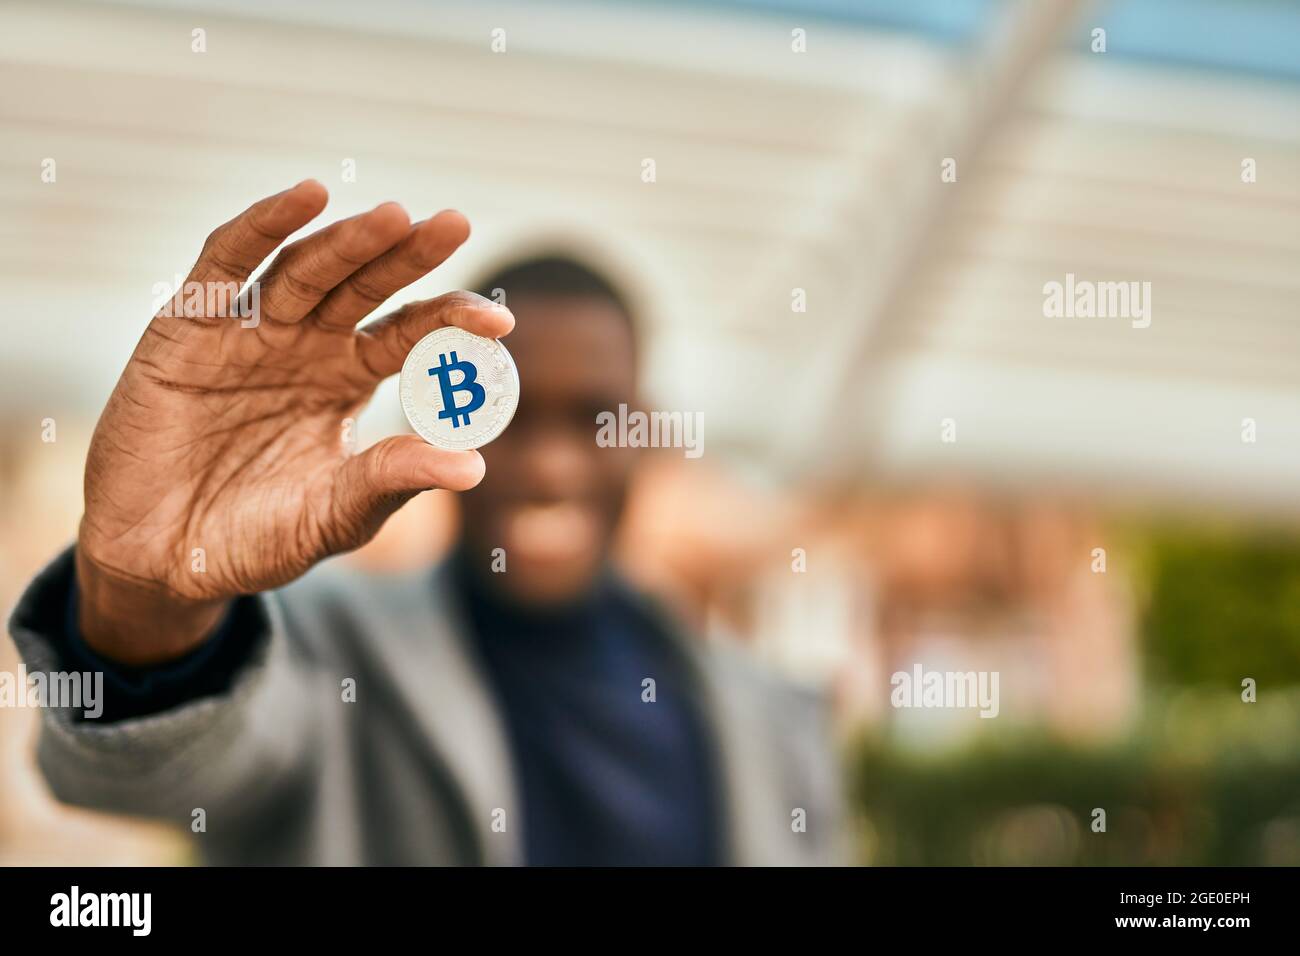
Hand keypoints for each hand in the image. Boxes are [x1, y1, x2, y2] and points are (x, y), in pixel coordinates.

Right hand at [75, 181, 512, 664]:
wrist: (165, 561)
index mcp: (348, 377)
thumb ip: (394, 482)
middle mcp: (305, 343)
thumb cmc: (258, 538)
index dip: (450, 318)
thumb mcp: (336, 512)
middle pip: (365, 283)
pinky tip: (305, 197)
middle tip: (455, 223)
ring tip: (393, 217)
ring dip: (348, 239)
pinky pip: (225, 264)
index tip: (499, 322)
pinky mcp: (188, 327)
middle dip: (408, 253)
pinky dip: (261, 227)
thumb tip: (476, 468)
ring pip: (305, 269)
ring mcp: (248, 330)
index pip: (409, 331)